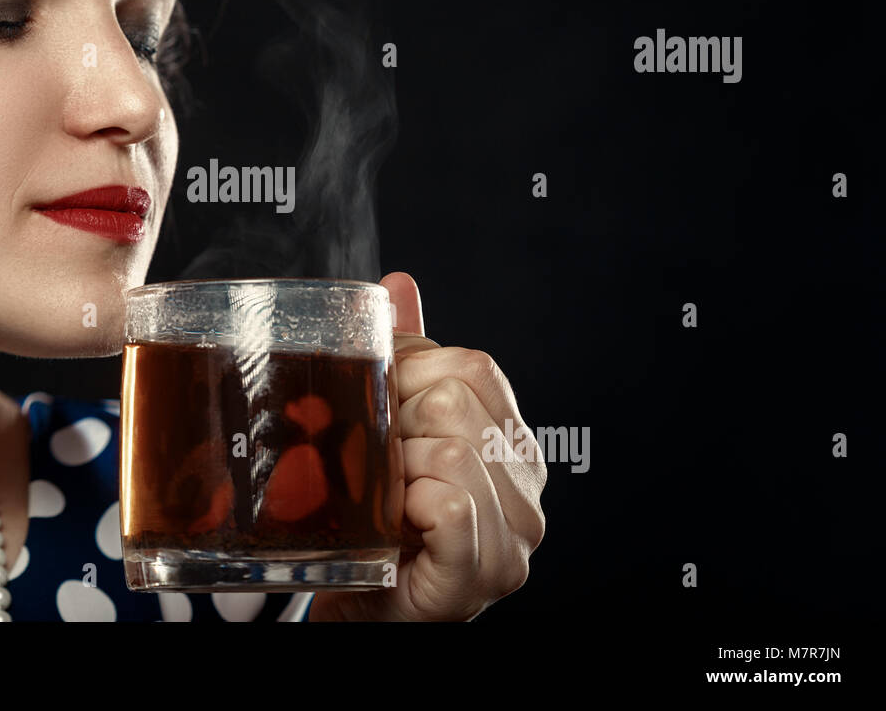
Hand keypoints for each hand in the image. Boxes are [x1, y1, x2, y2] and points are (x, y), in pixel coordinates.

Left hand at [308, 272, 546, 620]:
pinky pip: (451, 504)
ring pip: (450, 450)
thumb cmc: (376, 519)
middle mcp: (526, 482)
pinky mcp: (486, 571)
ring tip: (384, 501)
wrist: (359, 603)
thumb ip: (404, 358)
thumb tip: (401, 283)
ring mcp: (515, 533)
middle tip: (375, 468)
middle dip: (395, 426)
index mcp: (510, 437)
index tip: (382, 414)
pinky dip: (412, 506)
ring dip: (396, 472)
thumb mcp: (390, 429)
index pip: (471, 365)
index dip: (408, 378)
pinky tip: (400, 526)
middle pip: (455, 402)